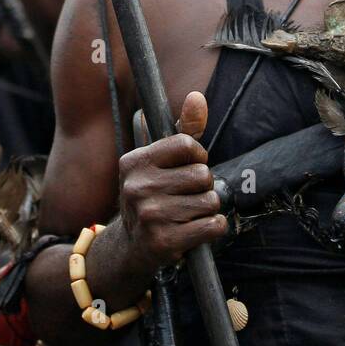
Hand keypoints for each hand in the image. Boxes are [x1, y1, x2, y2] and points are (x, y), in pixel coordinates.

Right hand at [117, 91, 226, 269]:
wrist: (131, 247)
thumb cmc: (153, 196)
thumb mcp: (160, 162)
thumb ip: (183, 131)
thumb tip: (197, 97)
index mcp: (134, 162)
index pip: (186, 144)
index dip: (197, 156)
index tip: (188, 167)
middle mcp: (138, 187)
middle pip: (203, 174)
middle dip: (204, 186)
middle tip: (185, 197)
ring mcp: (150, 215)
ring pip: (211, 201)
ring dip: (207, 209)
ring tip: (186, 215)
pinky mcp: (163, 241)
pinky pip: (213, 225)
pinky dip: (212, 228)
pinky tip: (193, 231)